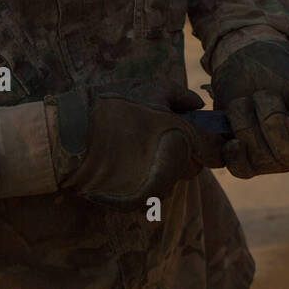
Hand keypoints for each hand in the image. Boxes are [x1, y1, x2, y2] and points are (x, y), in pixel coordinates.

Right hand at [51, 81, 227, 208]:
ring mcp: (156, 187)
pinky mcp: (137, 200)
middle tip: (162, 137)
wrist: (70, 137)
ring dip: (163, 165)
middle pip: (194, 167)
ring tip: (137, 147)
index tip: (204, 138)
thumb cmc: (112, 106)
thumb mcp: (150, 89)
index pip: (217, 152)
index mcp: (184, 139)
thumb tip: (197, 104)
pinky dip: (143, 178)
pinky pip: (151, 189)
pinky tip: (124, 161)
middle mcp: (175, 167)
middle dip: (185, 154)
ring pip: (171, 178)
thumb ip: (180, 96)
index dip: (215, 145)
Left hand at [210, 41, 288, 178]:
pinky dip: (232, 151)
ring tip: (244, 100)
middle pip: (285, 154)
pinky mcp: (242, 160)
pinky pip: (238, 169)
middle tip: (264, 93)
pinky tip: (231, 137)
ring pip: (257, 156)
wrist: (243, 62)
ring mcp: (267, 161)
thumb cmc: (279, 72)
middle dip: (270, 116)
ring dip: (245, 120)